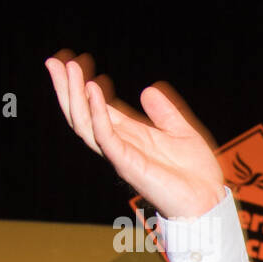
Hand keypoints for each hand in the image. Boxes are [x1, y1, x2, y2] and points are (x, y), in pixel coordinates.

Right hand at [45, 50, 224, 218]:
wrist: (208, 199)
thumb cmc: (196, 173)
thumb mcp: (181, 132)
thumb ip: (164, 113)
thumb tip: (147, 90)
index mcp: (130, 136)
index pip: (97, 108)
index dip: (83, 86)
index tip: (72, 62)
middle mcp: (120, 145)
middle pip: (82, 114)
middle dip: (67, 88)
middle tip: (53, 62)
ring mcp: (121, 155)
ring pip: (85, 124)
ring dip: (75, 96)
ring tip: (70, 69)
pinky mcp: (127, 164)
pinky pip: (105, 137)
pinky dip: (97, 114)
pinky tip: (93, 92)